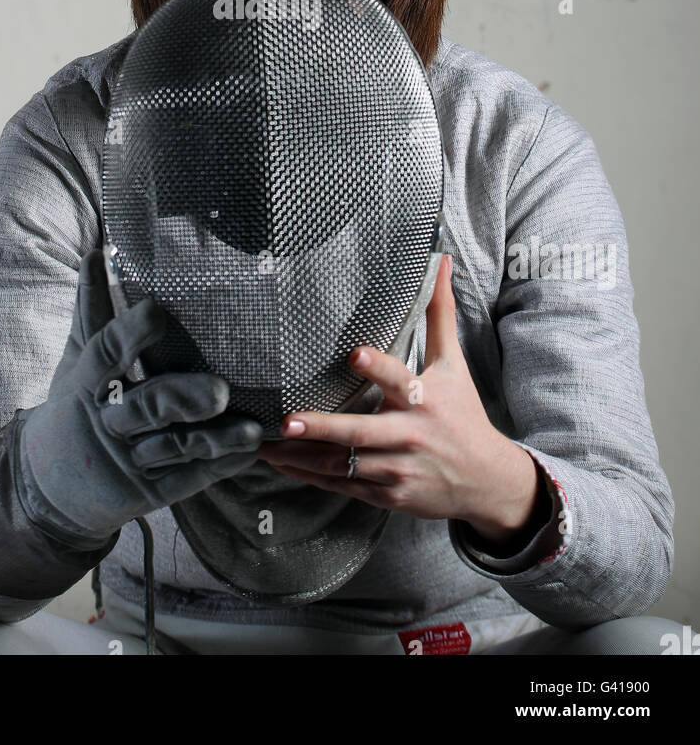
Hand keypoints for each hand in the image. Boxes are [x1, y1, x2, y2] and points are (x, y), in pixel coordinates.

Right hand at [17, 251, 263, 541]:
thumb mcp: (76, 361)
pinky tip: (249, 452)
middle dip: (181, 398)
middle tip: (220, 390)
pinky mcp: (148, 492)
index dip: (129, 334)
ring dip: (214, 440)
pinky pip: (186, 479)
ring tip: (252, 430)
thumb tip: (97, 253)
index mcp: (85, 385)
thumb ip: (92, 310)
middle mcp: (106, 424)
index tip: (156, 310)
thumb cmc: (74, 406)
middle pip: (145, 407)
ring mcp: (128, 462)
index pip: (105, 355)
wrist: (50, 487)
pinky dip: (218, 466)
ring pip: (173, 449)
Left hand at [257, 255, 542, 544]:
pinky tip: (283, 464)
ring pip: (346, 464)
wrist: (487, 481)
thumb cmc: (463, 413)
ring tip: (267, 445)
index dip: (378, 368)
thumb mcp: (453, 363)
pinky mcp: (389, 494)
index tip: (353, 354)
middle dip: (324, 428)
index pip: (400, 380)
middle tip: (287, 420)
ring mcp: (399, 469)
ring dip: (303, 457)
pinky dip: (313, 477)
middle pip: (363, 432)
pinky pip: (345, 486)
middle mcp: (410, 435)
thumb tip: (440, 259)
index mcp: (425, 399)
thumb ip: (438, 313)